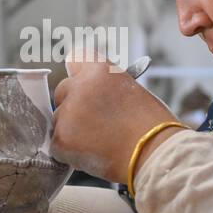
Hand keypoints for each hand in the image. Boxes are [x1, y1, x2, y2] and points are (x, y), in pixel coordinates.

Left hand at [51, 54, 181, 183]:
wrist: (154, 154)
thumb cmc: (151, 126)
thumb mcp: (131, 91)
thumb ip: (105, 87)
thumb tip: (92, 95)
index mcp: (100, 69)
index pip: (75, 58)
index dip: (79, 75)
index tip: (82, 85)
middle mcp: (80, 86)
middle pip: (62, 92)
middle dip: (73, 106)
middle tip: (92, 123)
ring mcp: (67, 112)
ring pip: (59, 121)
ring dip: (72, 132)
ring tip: (101, 143)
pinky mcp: (61, 138)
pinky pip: (58, 145)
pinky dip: (70, 153)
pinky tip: (94, 154)